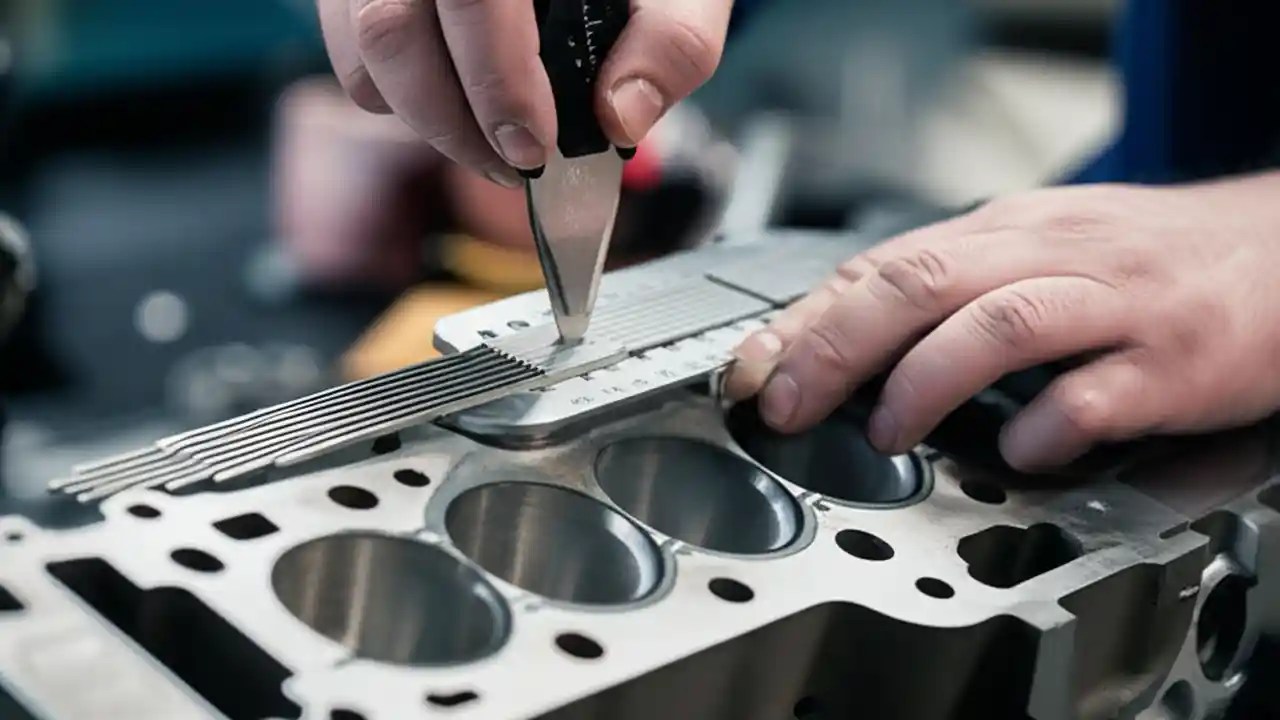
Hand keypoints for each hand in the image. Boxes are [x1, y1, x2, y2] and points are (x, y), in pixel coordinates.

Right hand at [316, 0, 733, 186]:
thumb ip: (672, 44)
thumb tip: (621, 119)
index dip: (495, 80)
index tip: (533, 149)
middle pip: (392, 28)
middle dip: (453, 123)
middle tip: (515, 167)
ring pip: (364, 48)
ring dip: (426, 120)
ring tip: (493, 149)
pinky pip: (355, 56)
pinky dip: (402, 100)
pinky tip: (464, 108)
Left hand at [726, 173, 1279, 471]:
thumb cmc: (1145, 259)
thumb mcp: (1033, 249)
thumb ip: (948, 289)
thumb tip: (843, 335)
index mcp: (1005, 233)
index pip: (882, 266)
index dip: (806, 322)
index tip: (752, 371)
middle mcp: (1049, 256)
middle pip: (921, 285)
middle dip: (836, 348)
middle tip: (787, 406)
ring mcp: (1112, 305)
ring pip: (1000, 323)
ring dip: (926, 381)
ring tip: (884, 433)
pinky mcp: (1174, 360)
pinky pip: (1102, 390)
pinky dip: (1051, 423)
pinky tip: (1022, 452)